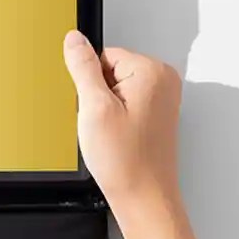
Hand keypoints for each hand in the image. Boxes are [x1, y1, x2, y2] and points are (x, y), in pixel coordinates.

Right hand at [63, 31, 182, 217]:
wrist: (143, 198)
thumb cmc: (126, 161)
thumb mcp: (94, 107)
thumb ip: (83, 67)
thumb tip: (74, 39)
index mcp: (152, 71)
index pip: (103, 56)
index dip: (90, 84)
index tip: (97, 108)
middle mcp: (163, 81)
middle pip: (110, 70)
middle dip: (98, 97)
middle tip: (105, 124)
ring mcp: (162, 98)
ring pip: (115, 89)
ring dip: (106, 110)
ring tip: (113, 134)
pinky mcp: (157, 114)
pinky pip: (125, 103)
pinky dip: (115, 120)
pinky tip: (118, 139)